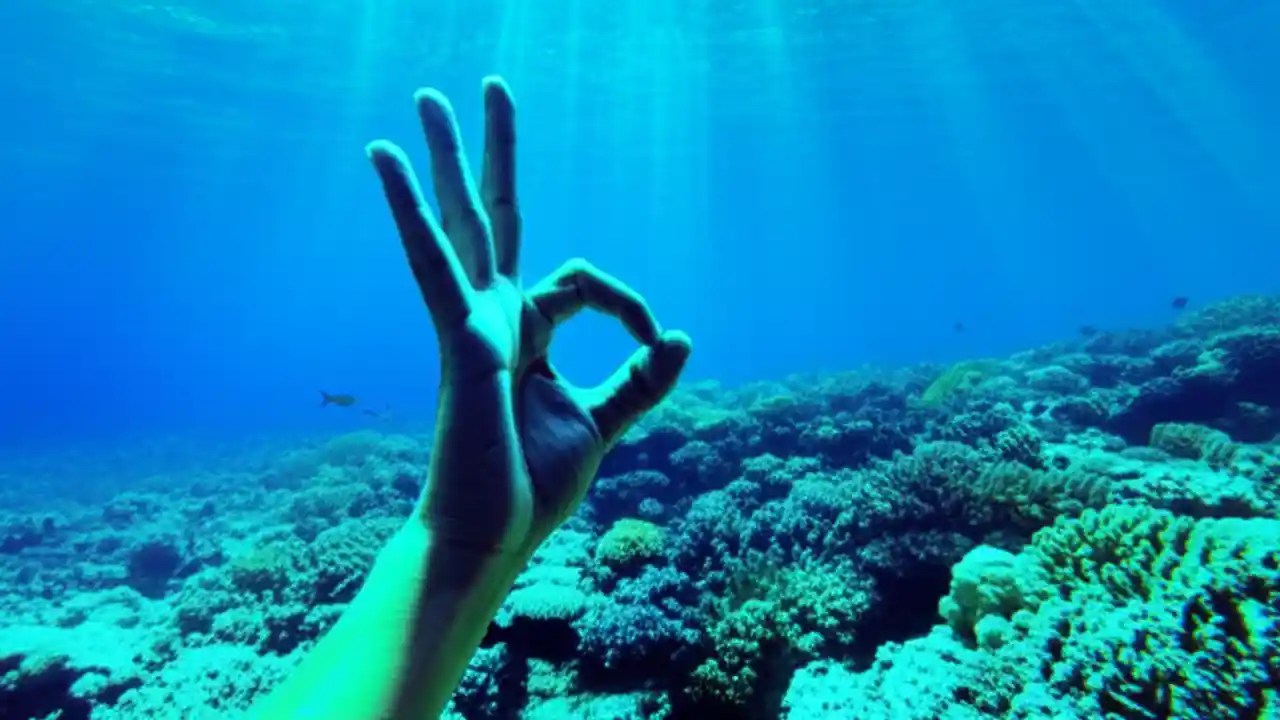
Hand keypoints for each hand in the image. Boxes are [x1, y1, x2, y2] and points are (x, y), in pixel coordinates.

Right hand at [366, 77, 690, 558]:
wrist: (488, 537)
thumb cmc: (529, 484)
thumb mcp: (601, 421)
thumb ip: (639, 380)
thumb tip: (682, 335)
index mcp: (527, 333)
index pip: (583, 280)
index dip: (631, 302)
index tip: (659, 342)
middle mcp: (494, 316)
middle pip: (495, 217)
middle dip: (492, 153)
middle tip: (483, 86)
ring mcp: (472, 325)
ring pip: (462, 224)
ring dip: (445, 159)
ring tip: (426, 99)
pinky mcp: (460, 342)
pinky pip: (433, 266)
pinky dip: (409, 215)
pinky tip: (385, 164)